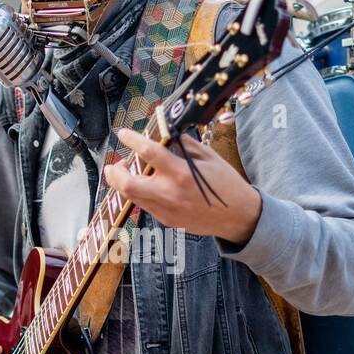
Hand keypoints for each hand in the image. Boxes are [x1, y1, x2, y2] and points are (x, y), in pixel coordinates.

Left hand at [104, 128, 262, 244]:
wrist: (238, 216)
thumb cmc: (226, 184)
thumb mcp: (209, 156)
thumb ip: (184, 144)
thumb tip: (166, 132)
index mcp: (182, 174)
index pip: (148, 153)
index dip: (132, 140)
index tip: (123, 134)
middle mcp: (171, 194)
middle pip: (128, 185)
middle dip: (115, 173)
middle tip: (115, 164)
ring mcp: (167, 210)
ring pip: (132, 198)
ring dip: (123, 184)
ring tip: (127, 172)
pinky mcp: (167, 221)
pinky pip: (145, 205)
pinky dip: (140, 193)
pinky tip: (145, 185)